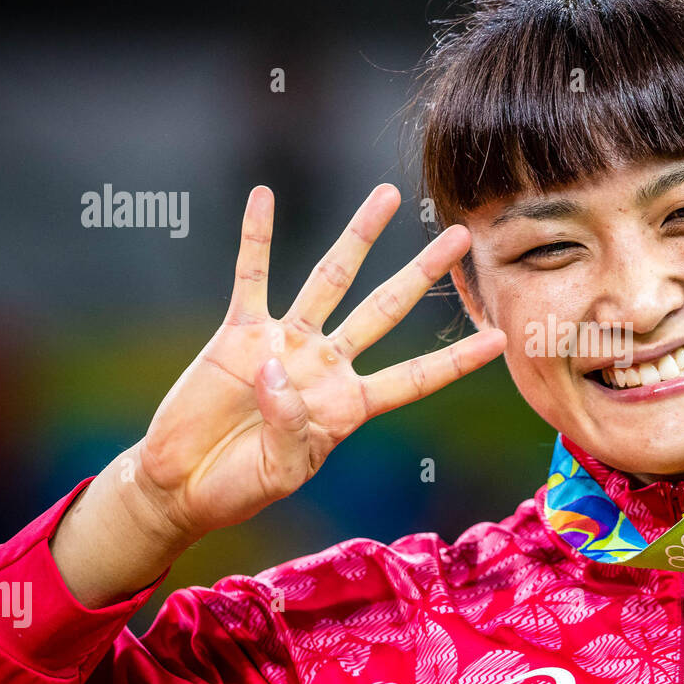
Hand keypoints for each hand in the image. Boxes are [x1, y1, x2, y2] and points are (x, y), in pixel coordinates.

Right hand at [136, 184, 505, 542]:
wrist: (182, 482)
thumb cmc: (238, 486)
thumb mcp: (278, 472)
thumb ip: (288, 426)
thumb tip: (279, 367)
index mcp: (349, 406)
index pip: (414, 378)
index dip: (455, 360)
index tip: (500, 338)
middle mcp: (327, 365)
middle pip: (385, 309)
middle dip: (422, 273)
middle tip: (461, 235)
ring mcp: (285, 342)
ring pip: (331, 279)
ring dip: (358, 237)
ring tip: (388, 196)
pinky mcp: (239, 332)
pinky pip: (250, 276)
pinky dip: (256, 237)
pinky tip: (263, 197)